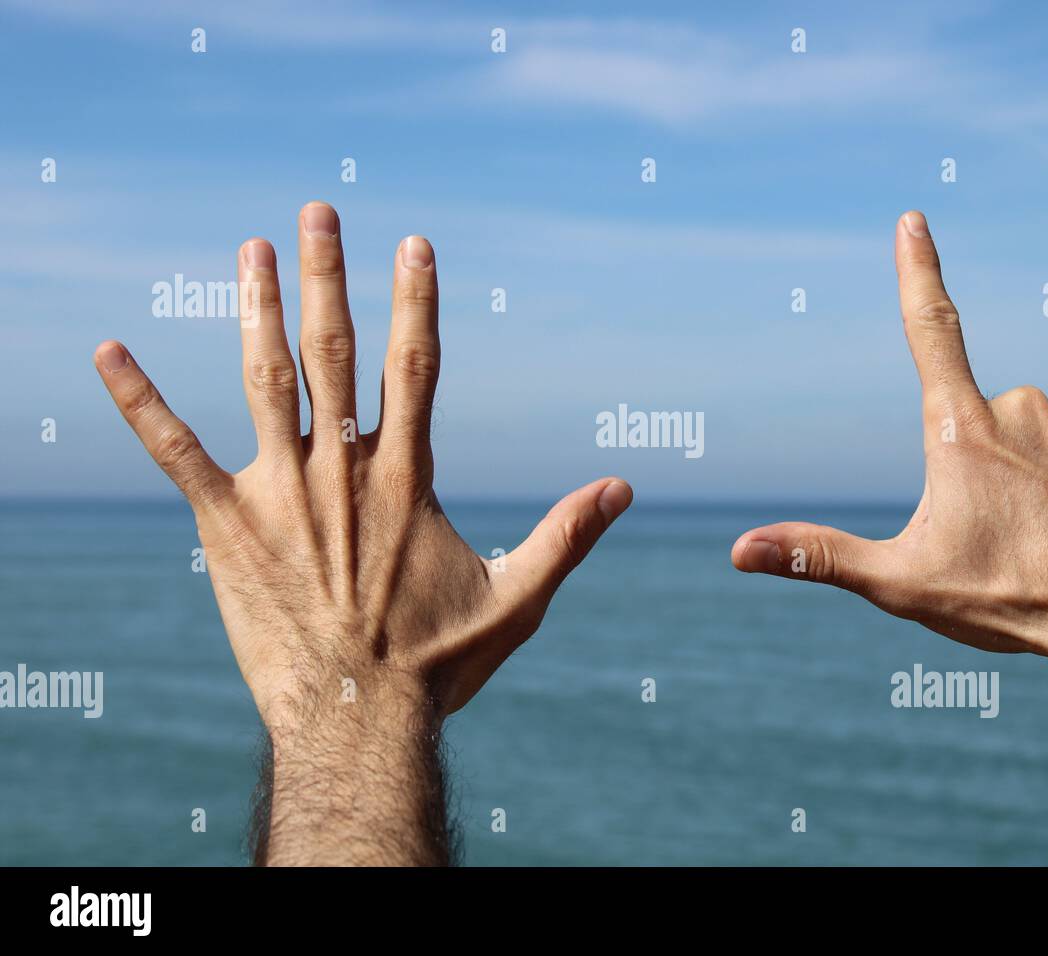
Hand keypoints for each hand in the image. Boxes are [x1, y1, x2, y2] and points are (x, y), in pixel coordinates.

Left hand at [94, 201, 632, 861]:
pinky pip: (174, 451)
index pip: (416, 367)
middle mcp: (342, 468)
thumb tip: (624, 488)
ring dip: (256, 308)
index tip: (413, 244)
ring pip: (265, 380)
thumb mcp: (519, 597)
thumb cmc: (439, 664)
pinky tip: (108, 352)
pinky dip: (140, 399)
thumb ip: (567, 534)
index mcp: (406, 477)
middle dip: (327, 277)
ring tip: (248, 247)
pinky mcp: (226, 527)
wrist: (356, 720)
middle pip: (336, 352)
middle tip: (316, 213)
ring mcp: (279, 492)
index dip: (416, 301)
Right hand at [731, 211, 1047, 776]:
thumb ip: (818, 557)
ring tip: (1043, 529)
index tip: (915, 222)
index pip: (930, 330)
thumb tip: (739, 551)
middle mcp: (1018, 405)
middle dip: (977, 461)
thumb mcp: (900, 581)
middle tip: (996, 531)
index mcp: (958, 429)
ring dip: (1030, 466)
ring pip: (1033, 428)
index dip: (918, 272)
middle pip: (977, 417)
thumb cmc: (1006, 598)